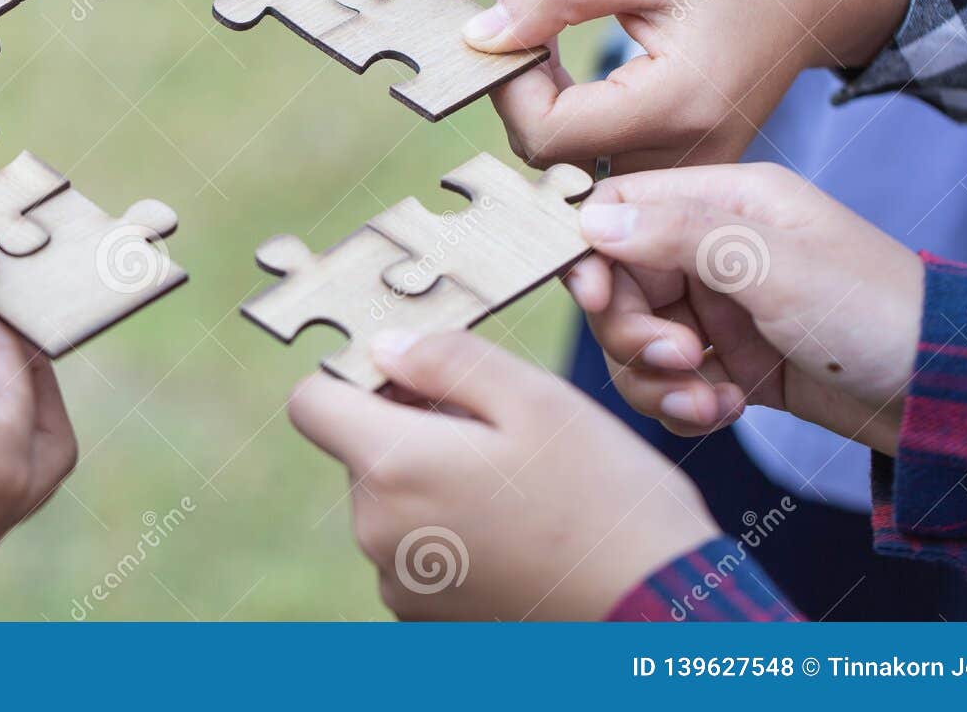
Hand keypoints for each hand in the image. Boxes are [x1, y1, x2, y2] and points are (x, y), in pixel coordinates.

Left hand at [290, 332, 718, 620]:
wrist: (655, 618)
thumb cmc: (604, 500)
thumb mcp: (536, 399)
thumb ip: (448, 359)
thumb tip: (385, 347)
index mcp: (392, 466)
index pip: (311, 402)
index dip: (354, 376)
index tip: (416, 376)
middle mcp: (377, 532)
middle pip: (361, 449)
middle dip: (413, 424)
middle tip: (499, 428)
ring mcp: (400, 583)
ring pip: (394, 498)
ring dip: (437, 477)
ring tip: (522, 485)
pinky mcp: (428, 619)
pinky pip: (419, 548)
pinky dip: (454, 528)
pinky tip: (520, 530)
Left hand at [465, 0, 916, 171]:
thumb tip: (479, 37)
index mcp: (680, 106)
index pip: (546, 134)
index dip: (508, 81)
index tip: (512, 20)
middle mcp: (688, 159)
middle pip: (553, 160)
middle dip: (520, 91)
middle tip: (524, 18)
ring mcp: (692, 174)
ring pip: (572, 167)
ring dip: (543, 105)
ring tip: (548, 34)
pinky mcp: (689, 169)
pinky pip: (603, 163)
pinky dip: (573, 118)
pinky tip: (572, 66)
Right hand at [565, 163, 923, 451]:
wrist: (945, 396)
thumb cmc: (877, 313)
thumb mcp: (777, 267)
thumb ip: (681, 235)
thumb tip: (590, 217)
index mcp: (727, 202)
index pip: (620, 206)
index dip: (589, 250)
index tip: (590, 296)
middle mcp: (714, 250)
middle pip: (616, 283)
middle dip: (630, 329)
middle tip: (678, 358)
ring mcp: (720, 309)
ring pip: (634, 340)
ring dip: (655, 377)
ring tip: (707, 398)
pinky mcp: (729, 363)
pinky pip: (667, 381)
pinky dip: (681, 403)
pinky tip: (724, 413)